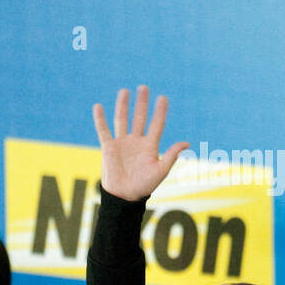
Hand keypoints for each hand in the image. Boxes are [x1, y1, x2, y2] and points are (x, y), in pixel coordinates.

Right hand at [92, 87, 189, 201]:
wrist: (125, 196)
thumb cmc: (144, 186)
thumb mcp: (161, 170)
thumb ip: (172, 155)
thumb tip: (187, 143)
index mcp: (150, 146)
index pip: (156, 124)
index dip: (160, 112)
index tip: (163, 97)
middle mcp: (136, 141)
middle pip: (139, 117)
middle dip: (142, 103)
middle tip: (144, 87)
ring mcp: (122, 143)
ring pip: (122, 120)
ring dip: (123, 105)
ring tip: (125, 91)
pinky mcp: (108, 147)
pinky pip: (103, 130)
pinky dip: (99, 119)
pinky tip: (98, 106)